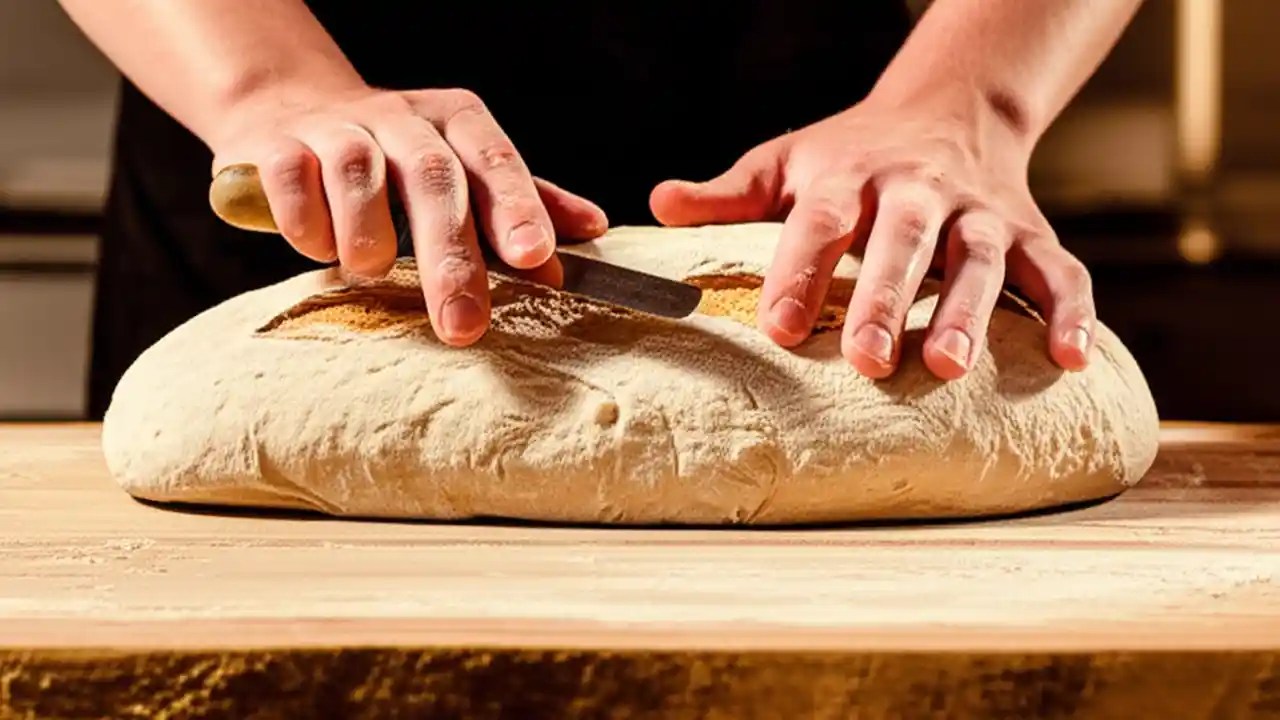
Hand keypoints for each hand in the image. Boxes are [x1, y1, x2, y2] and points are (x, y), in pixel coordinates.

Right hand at [211, 86, 607, 344]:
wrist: (290, 109)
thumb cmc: (397, 160)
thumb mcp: (463, 168)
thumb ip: (522, 200)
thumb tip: (592, 229)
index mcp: (457, 121)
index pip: (495, 160)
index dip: (516, 207)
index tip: (536, 259)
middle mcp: (401, 117)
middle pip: (434, 178)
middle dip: (451, 255)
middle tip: (464, 324)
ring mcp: (336, 127)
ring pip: (359, 172)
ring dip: (369, 232)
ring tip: (372, 270)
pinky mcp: (276, 144)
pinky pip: (292, 178)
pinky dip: (307, 221)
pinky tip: (318, 248)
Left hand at [650, 93, 1094, 380]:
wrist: (949, 107)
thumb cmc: (852, 152)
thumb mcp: (788, 161)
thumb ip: (730, 193)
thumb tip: (658, 205)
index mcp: (852, 174)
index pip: (820, 221)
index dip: (799, 272)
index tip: (776, 328)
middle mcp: (919, 190)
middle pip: (905, 240)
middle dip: (886, 300)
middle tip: (866, 362)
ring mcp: (980, 212)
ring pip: (981, 259)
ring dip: (969, 311)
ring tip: (951, 367)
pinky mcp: (1029, 230)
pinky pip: (1060, 270)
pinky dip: (1072, 312)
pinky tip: (1070, 359)